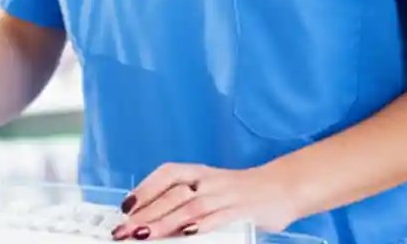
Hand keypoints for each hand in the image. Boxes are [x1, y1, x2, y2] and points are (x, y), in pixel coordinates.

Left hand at [113, 162, 300, 239]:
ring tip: (144, 235)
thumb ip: (184, 200)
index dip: (144, 189)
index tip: (124, 207)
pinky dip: (202, 225)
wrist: (282, 187)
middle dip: (146, 213)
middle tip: (125, 229)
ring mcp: (225, 195)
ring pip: (190, 207)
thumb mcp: (210, 188)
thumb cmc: (239, 191)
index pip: (166, 174)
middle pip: (172, 194)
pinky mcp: (243, 211)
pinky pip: (219, 218)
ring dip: (165, 222)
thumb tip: (149, 218)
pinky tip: (187, 233)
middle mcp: (209, 181)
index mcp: (198, 172)